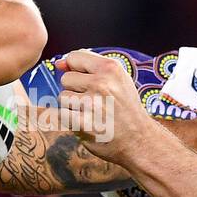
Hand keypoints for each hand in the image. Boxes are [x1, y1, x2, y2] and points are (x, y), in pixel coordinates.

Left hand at [55, 49, 154, 165]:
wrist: (138, 139)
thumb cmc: (125, 108)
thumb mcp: (117, 79)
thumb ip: (89, 66)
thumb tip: (58, 64)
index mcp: (111, 68)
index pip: (74, 57)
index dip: (75, 69)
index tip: (86, 81)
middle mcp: (101, 83)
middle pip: (65, 79)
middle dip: (75, 90)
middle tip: (93, 102)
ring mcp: (92, 103)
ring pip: (62, 97)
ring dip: (71, 106)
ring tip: (90, 113)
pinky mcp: (83, 123)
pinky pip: (61, 114)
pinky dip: (69, 120)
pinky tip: (85, 123)